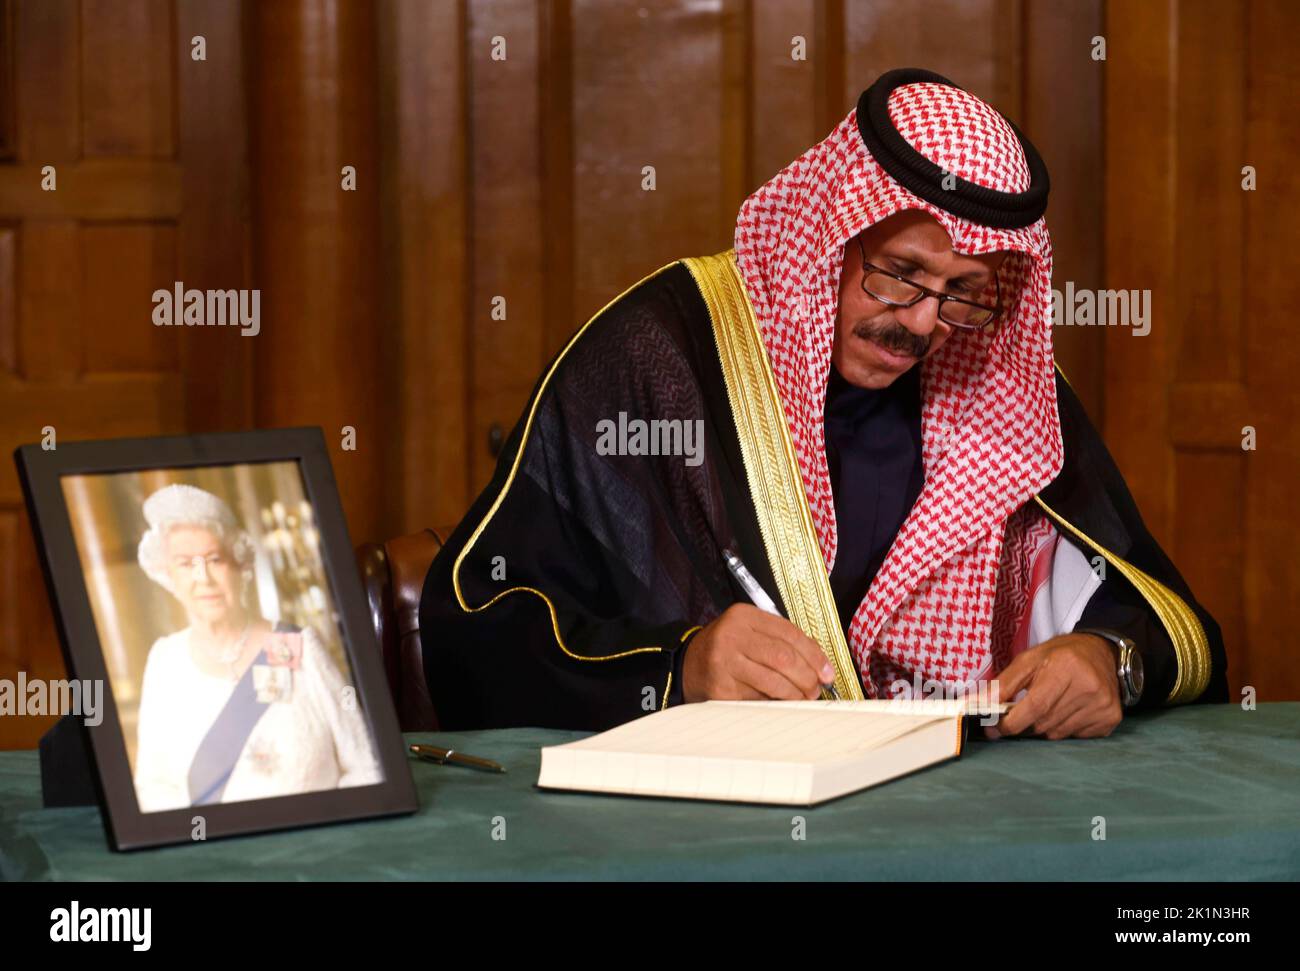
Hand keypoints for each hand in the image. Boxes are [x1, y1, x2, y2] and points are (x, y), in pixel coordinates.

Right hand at [682, 604, 833, 701]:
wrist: (688, 664)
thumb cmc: (727, 648)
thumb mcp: (749, 631)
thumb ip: (780, 640)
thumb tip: (819, 664)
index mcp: (743, 616)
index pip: (789, 633)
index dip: (814, 655)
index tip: (827, 672)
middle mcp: (731, 636)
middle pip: (783, 657)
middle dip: (807, 676)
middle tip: (816, 688)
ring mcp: (724, 663)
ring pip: (773, 681)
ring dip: (795, 694)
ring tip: (804, 697)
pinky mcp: (720, 689)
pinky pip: (758, 698)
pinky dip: (775, 702)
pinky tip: (782, 702)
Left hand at [984, 633, 1121, 739]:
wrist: (1101, 652)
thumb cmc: (1061, 655)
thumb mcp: (1028, 660)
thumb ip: (1002, 684)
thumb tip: (977, 705)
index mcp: (1066, 668)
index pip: (1035, 706)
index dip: (1012, 722)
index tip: (996, 727)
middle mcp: (1089, 687)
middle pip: (1044, 722)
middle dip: (1027, 721)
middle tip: (1026, 708)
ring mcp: (1103, 704)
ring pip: (1057, 733)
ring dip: (1045, 724)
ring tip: (1052, 703)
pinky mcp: (1111, 718)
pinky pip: (1075, 737)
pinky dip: (1065, 728)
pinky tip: (1070, 709)